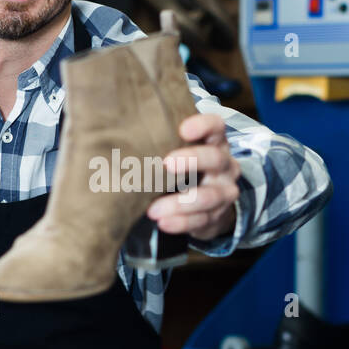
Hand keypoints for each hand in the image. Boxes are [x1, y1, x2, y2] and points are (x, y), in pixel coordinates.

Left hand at [147, 113, 240, 241]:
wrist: (207, 205)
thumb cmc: (184, 168)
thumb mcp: (180, 151)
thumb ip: (164, 141)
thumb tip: (123, 128)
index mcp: (215, 142)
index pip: (216, 126)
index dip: (203, 125)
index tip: (183, 129)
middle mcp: (225, 165)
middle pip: (215, 158)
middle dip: (191, 160)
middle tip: (166, 164)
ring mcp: (225, 191)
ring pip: (208, 196)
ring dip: (179, 203)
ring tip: (153, 210)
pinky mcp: (218, 215)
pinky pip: (201, 220)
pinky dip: (181, 222)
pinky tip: (163, 222)